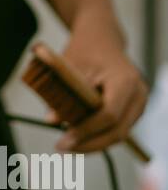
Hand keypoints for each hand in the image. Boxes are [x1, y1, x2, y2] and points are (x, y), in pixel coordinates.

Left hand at [52, 33, 147, 153]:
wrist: (102, 39)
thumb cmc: (84, 50)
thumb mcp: (68, 67)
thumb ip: (62, 93)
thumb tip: (51, 120)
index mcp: (124, 80)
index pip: (109, 115)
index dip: (86, 131)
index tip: (63, 140)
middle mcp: (138, 95)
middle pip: (117, 131)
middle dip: (89, 144)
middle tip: (62, 149)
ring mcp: (138, 104)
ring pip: (118, 134)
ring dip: (93, 144)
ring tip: (67, 147)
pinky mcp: (133, 110)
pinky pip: (117, 129)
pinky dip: (98, 137)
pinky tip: (78, 140)